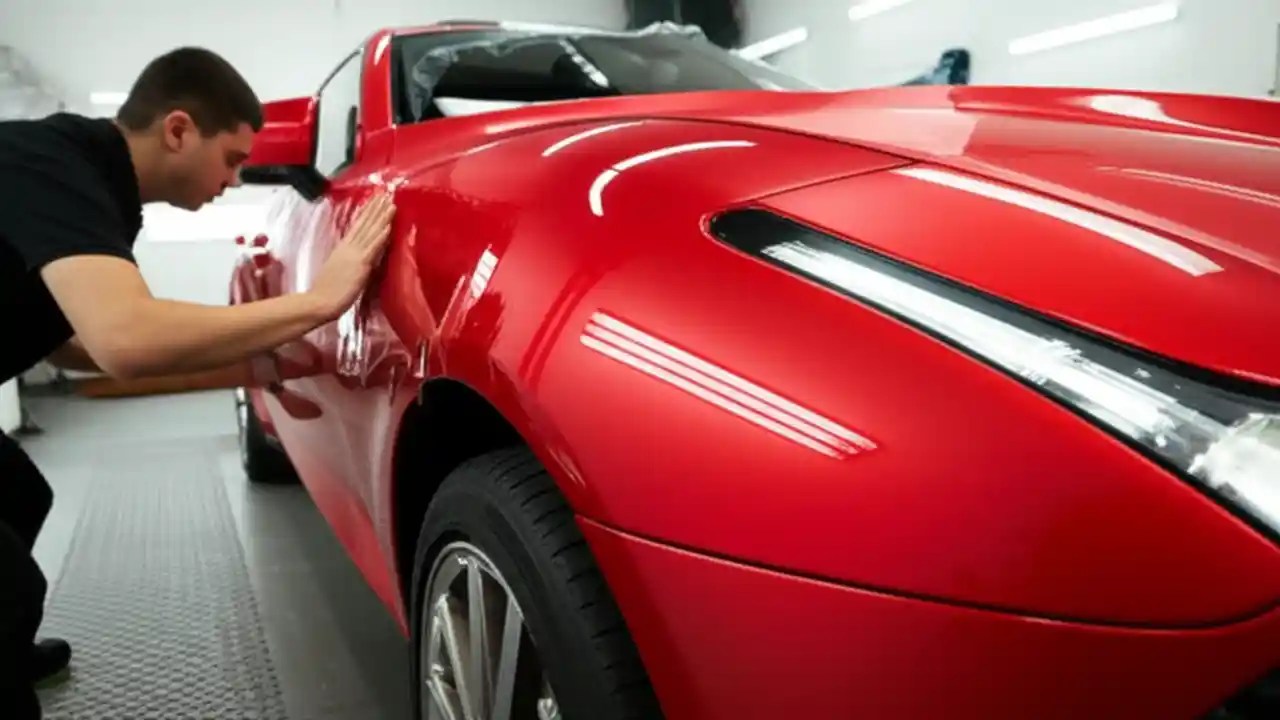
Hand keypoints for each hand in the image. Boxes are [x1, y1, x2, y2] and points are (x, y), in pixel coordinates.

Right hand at [309, 191, 394, 320]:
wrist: (319, 301)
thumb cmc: (327, 292)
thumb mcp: (338, 270)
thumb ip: (347, 261)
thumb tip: (358, 258)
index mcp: (343, 248)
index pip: (357, 226)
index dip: (366, 212)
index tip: (374, 200)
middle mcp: (348, 247)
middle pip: (364, 223)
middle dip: (375, 208)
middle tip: (384, 193)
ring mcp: (354, 254)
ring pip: (370, 231)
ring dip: (381, 216)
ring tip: (390, 202)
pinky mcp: (360, 264)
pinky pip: (373, 247)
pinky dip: (380, 235)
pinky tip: (387, 225)